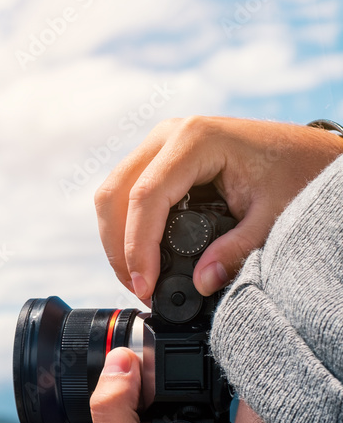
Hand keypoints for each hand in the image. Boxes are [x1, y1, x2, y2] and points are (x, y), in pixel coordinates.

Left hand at [70, 347, 196, 422]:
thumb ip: (115, 408)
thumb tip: (118, 358)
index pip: (102, 388)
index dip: (124, 369)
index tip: (148, 357)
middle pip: (137, 400)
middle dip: (158, 390)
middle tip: (179, 384)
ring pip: (165, 417)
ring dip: (183, 409)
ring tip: (195, 405)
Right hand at [95, 116, 342, 299]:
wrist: (311, 154)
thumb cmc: (300, 174)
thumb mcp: (273, 216)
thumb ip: (236, 251)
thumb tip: (200, 284)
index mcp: (196, 139)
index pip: (146, 197)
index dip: (138, 247)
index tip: (145, 285)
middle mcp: (170, 134)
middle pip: (115, 194)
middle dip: (119, 248)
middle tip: (140, 288)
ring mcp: (161, 144)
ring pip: (112, 195)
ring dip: (117, 240)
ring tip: (141, 278)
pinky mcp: (160, 158)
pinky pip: (125, 193)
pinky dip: (126, 228)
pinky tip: (143, 256)